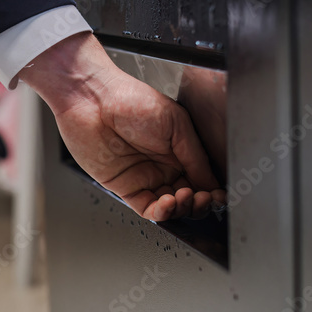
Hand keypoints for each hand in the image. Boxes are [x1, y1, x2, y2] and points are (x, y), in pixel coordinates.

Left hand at [19, 32, 225, 220]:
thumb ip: (195, 155)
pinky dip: (161, 211)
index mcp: (179, 150)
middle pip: (188, 197)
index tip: (218, 195)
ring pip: (170, 207)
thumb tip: (212, 182)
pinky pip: (148, 208)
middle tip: (203, 198)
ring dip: (182, 208)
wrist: (93, 100)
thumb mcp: (176, 123)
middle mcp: (163, 166)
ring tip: (185, 196)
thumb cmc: (130, 99)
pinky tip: (168, 202)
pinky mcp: (124, 187)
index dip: (211, 190)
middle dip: (199, 202)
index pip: (201, 178)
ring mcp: (144, 177)